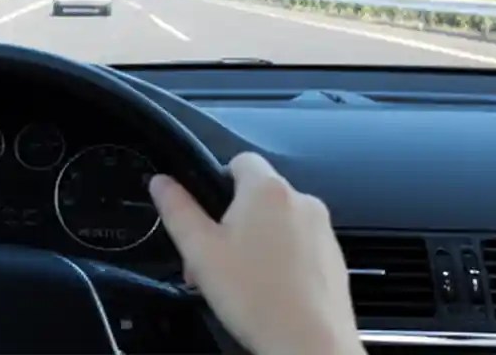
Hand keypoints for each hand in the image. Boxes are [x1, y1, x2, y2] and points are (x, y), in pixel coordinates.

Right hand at [149, 152, 363, 354]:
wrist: (309, 345)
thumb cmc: (257, 299)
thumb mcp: (200, 251)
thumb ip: (177, 209)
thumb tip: (161, 183)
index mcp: (267, 190)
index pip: (239, 160)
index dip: (217, 182)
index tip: (206, 213)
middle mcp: (301, 201)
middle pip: (257, 195)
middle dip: (232, 221)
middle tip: (214, 258)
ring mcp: (322, 230)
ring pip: (279, 222)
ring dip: (256, 242)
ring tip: (240, 281)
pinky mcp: (333, 257)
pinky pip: (300, 246)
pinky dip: (282, 260)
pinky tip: (266, 290)